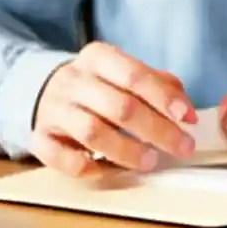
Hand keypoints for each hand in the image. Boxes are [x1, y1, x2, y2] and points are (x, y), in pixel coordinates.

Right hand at [31, 42, 196, 176]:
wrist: (45, 91)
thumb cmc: (101, 85)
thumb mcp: (128, 74)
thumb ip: (161, 87)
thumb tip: (188, 114)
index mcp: (98, 58)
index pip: (134, 75)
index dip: (163, 98)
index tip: (187, 118)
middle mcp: (73, 80)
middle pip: (119, 107)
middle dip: (156, 130)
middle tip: (181, 148)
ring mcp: (53, 109)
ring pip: (93, 132)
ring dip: (126, 150)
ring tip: (150, 162)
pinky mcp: (38, 137)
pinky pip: (61, 157)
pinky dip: (88, 167)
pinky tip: (109, 169)